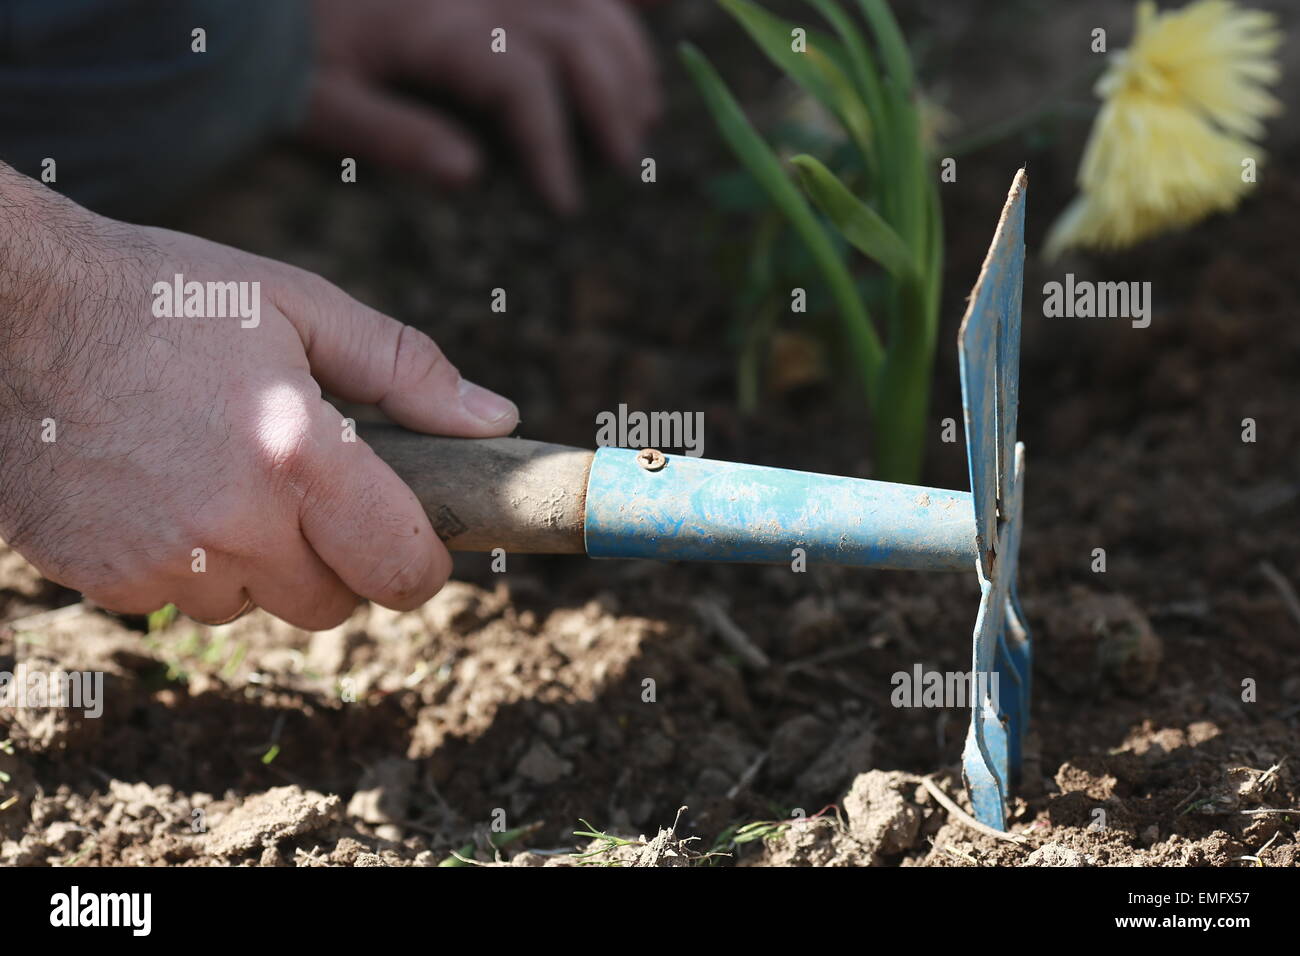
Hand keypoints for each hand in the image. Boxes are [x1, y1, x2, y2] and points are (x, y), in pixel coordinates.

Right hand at [0, 169, 517, 629]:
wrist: (9, 306)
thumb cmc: (164, 295)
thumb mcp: (298, 304)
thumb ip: (406, 369)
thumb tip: (496, 420)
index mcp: (299, 454)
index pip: (400, 570)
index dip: (418, 564)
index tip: (409, 542)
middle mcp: (234, 523)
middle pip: (329, 604)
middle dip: (333, 560)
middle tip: (302, 489)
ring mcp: (160, 559)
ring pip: (248, 605)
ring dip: (251, 562)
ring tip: (215, 474)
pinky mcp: (99, 577)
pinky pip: (172, 600)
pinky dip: (179, 563)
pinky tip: (155, 490)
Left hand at [305, 0, 660, 211]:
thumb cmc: (291, 50)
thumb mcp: (322, 104)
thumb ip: (393, 137)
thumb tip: (470, 174)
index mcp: (442, 29)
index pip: (524, 86)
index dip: (554, 147)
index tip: (564, 205)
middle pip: (578, 38)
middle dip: (612, 104)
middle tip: (622, 162)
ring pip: (589, 5)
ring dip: (626, 57)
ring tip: (640, 113)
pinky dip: (624, 1)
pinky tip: (658, 9)